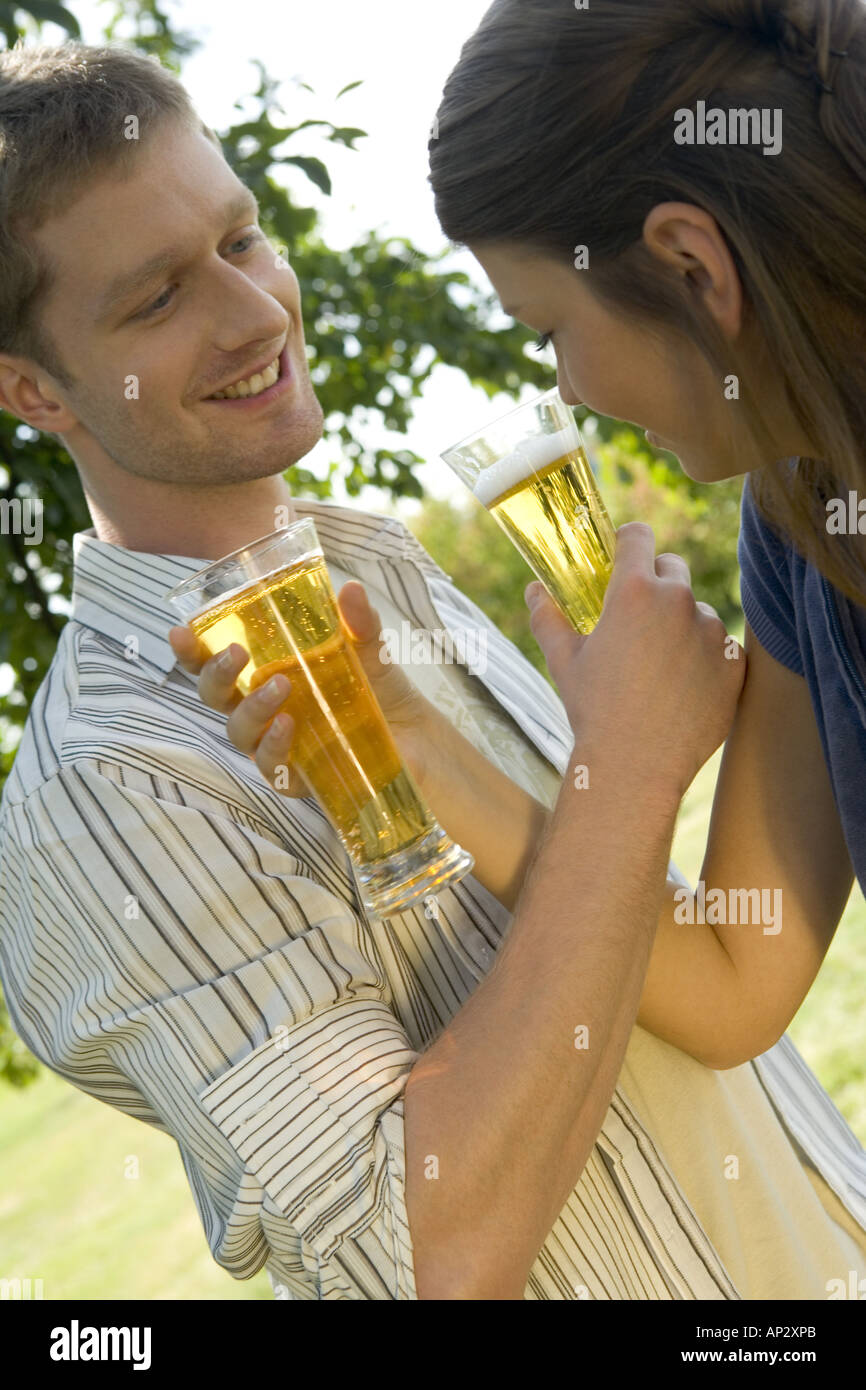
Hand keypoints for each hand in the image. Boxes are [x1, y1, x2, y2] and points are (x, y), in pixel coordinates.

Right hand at [168, 582, 435, 797]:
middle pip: (217, 698)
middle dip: (214, 676)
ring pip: (240, 732)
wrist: (420, 742)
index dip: (193, 651)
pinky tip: (288, 726)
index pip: (218, 664)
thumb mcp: (371, 651)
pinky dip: (274, 746)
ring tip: (279, 686)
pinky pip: (272, 767)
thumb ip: (359, 622)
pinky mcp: (300, 778)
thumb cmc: (381, 694)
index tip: (181, 631)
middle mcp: (265, 711)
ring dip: (251, 708)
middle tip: (235, 655)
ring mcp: (279, 746)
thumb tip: (350, 589)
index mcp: (268, 674)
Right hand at [525, 523, 745, 797]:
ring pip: (697, 611)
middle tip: (637, 618)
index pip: (639, 536)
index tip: (624, 553)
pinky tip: (682, 686)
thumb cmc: (593, 711)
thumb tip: (533, 590)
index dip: (628, 541)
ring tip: (658, 667)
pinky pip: (721, 645)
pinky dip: (705, 657)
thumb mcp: (563, 661)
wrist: (636, 766)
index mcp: (635, 592)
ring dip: (681, 624)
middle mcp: (680, 602)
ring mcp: (713, 632)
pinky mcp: (736, 663)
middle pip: (672, 567)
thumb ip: (548, 617)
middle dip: (656, 582)